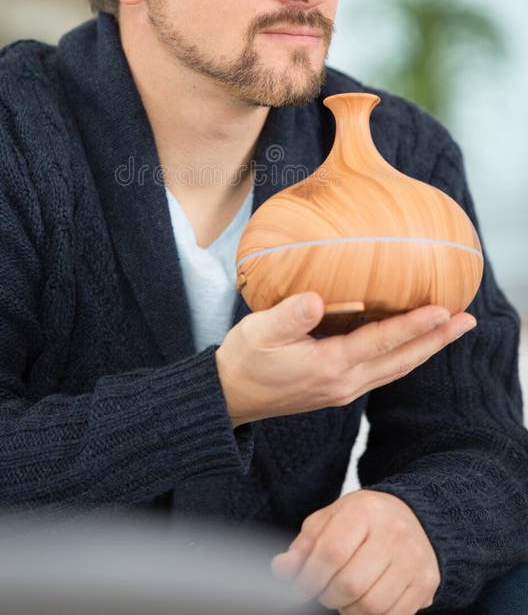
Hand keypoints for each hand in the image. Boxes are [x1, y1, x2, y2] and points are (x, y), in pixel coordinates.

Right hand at [215, 291, 475, 425]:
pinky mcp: (338, 389)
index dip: (413, 326)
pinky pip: (383, 372)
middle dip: (436, 340)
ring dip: (427, 349)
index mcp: (329, 366)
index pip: (381, 343)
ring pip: (396, 369)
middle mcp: (344, 383)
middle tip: (469, 322)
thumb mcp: (258, 332)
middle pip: (401, 360)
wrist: (230, 397)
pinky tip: (412, 345)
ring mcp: (343, 390)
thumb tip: (317, 300)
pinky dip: (405, 356)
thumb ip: (289, 316)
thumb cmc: (243, 360)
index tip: (443, 310)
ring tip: (451, 331)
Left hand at [272, 490, 439, 612]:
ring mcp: (414, 559)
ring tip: (343, 596)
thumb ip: (305, 544)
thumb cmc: (365, 519)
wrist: (413, 515)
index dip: (310, 577)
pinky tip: (363, 601)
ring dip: (348, 609)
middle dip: (328, 595)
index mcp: (365, 510)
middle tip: (323, 591)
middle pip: (351, 583)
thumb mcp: (331, 519)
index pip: (332, 552)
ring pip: (372, 605)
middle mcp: (394, 533)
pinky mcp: (426, 582)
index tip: (300, 587)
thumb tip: (282, 569)